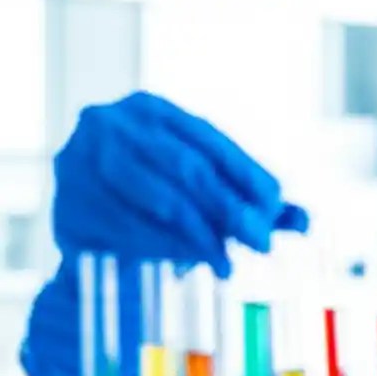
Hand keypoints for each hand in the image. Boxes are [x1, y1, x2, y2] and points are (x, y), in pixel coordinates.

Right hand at [20, 91, 307, 375]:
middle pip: (188, 168)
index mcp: (153, 110)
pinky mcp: (69, 203)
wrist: (93, 238)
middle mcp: (113, 123)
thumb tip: (307, 222)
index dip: (249, 176)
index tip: (277, 211)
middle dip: (231, 210)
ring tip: (228, 264)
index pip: (211, 142)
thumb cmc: (161, 209)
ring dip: (202, 236)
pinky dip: (166, 249)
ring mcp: (82, 159)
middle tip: (262, 243)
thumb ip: (253, 205)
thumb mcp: (207, 198)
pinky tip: (188, 265)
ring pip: (160, 199)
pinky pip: (130, 229)